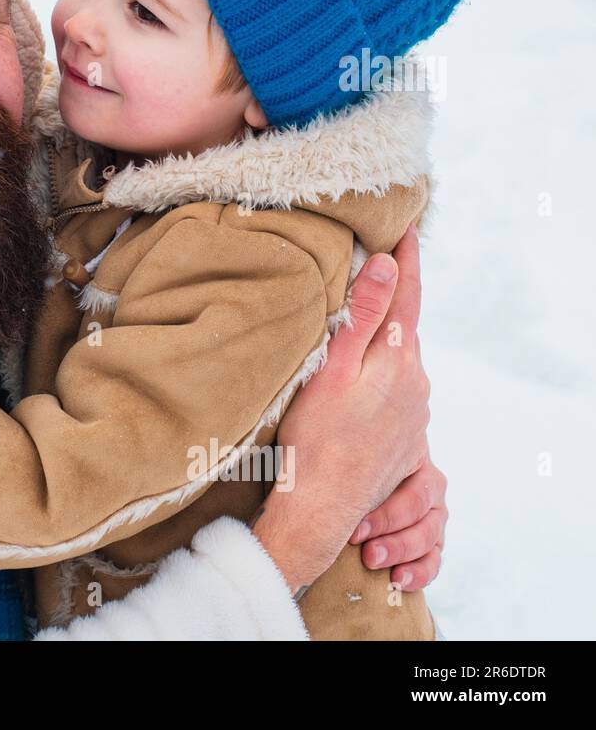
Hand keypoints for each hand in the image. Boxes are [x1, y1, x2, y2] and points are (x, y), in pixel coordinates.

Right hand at [255, 224, 431, 591]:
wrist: (324, 510)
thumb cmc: (317, 440)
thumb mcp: (334, 371)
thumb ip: (361, 318)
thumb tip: (387, 265)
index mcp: (399, 363)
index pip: (406, 296)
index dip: (406, 259)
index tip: (407, 224)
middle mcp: (415, 386)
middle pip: (404, 326)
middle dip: (395, 293)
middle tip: (384, 256)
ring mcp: (412, 415)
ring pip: (398, 360)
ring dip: (385, 335)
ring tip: (367, 312)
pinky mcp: (401, 438)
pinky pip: (393, 389)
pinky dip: (380, 369)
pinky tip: (362, 376)